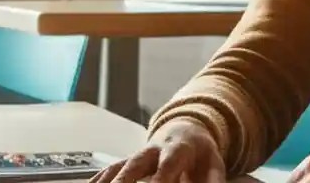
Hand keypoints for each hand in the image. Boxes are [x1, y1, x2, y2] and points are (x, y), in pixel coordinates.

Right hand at [90, 117, 226, 182]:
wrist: (185, 133)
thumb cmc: (199, 153)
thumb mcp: (213, 163)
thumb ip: (213, 179)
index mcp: (176, 150)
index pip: (167, 166)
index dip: (160, 180)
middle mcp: (151, 152)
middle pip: (133, 166)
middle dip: (123, 182)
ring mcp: (133, 157)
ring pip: (114, 170)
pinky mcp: (121, 164)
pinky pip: (104, 174)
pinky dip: (95, 182)